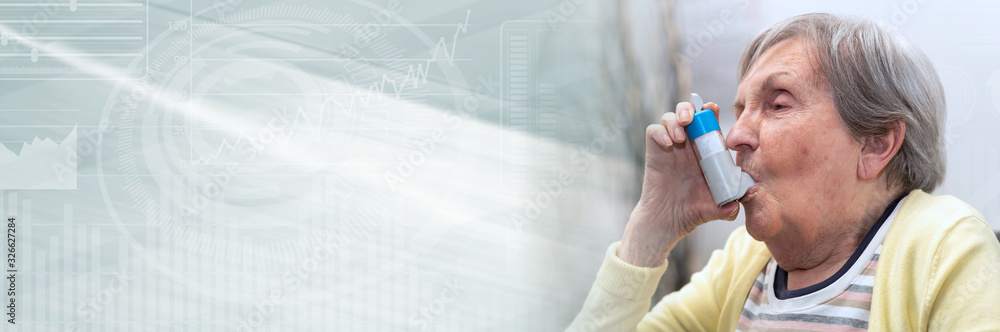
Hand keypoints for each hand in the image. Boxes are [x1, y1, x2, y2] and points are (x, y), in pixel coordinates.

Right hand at [618, 101, 740, 266]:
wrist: (668, 222)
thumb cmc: (692, 211)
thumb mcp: (716, 208)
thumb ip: (729, 207)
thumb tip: (740, 203)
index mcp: (705, 151)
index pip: (708, 122)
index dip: (709, 112)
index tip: (712, 110)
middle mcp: (687, 145)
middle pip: (687, 112)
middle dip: (689, 108)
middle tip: (690, 119)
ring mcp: (669, 147)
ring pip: (669, 117)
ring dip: (674, 120)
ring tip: (679, 137)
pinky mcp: (654, 152)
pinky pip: (653, 131)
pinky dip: (660, 131)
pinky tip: (668, 144)